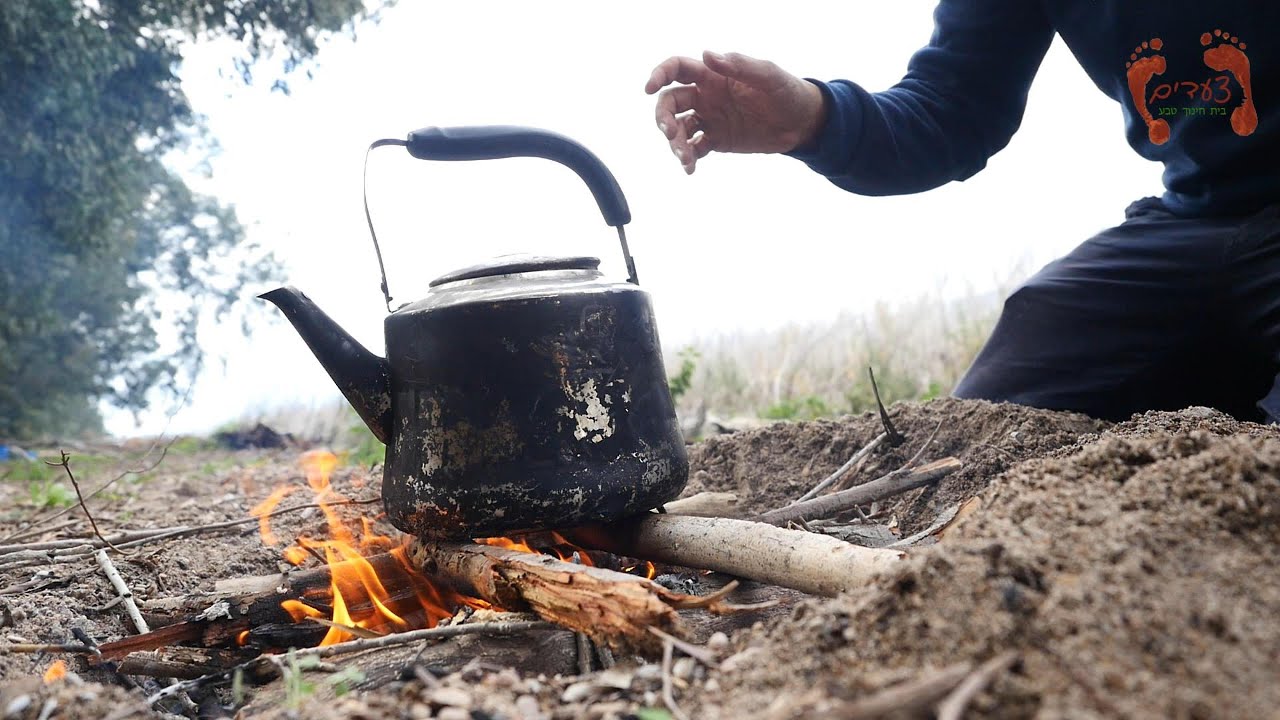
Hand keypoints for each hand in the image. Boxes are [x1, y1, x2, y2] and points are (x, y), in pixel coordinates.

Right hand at [645, 50, 826, 173]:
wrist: (802, 123)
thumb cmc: (787, 92)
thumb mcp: (768, 75)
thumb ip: (739, 65)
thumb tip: (707, 55)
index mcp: (714, 76)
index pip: (678, 69)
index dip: (659, 75)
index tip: (650, 89)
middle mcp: (707, 96)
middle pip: (671, 102)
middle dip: (663, 118)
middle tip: (669, 134)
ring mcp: (710, 119)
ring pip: (679, 129)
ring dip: (675, 143)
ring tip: (685, 159)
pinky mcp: (717, 140)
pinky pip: (694, 149)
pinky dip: (688, 159)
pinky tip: (690, 169)